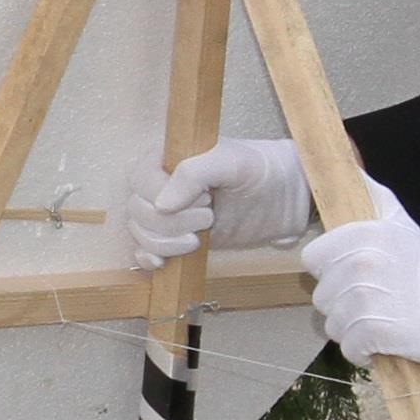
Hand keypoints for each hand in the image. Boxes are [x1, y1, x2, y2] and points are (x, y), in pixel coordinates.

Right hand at [121, 137, 310, 268]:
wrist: (282, 198)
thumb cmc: (258, 171)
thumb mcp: (231, 162)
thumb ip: (195, 173)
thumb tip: (162, 205)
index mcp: (165, 156)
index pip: (141, 180)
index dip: (165, 195)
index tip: (205, 199)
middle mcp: (158, 184)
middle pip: (138, 210)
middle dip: (170, 223)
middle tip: (209, 218)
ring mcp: (165, 213)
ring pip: (140, 233)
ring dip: (165, 243)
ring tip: (198, 239)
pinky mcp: (172, 237)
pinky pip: (144, 251)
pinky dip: (150, 258)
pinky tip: (165, 262)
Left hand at [303, 185, 419, 376]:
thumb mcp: (398, 219)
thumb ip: (370, 192)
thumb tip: (347, 154)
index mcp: (360, 237)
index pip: (313, 258)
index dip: (329, 270)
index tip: (350, 275)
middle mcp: (358, 266)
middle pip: (321, 295)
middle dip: (342, 302)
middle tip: (372, 300)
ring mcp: (363, 301)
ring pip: (332, 323)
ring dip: (352, 328)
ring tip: (379, 320)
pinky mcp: (372, 333)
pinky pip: (349, 347)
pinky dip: (363, 350)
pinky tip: (382, 341)